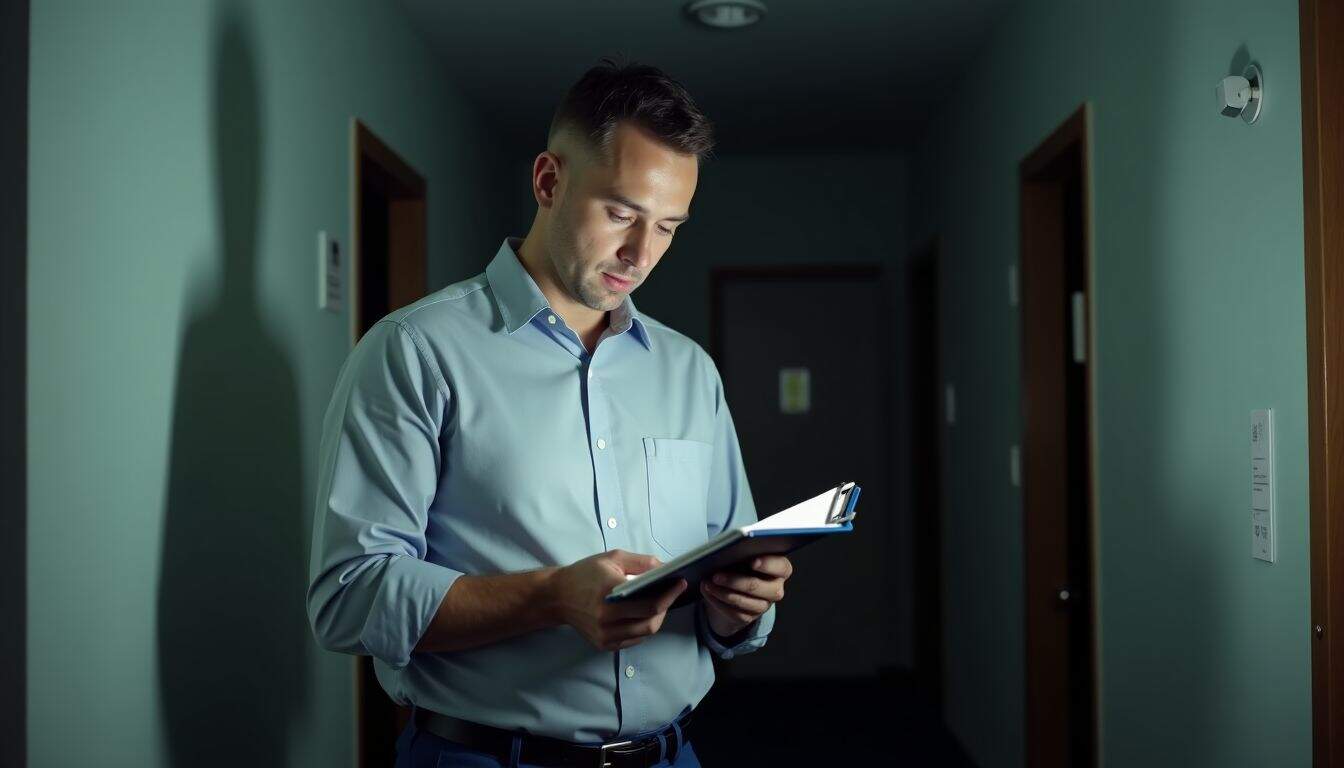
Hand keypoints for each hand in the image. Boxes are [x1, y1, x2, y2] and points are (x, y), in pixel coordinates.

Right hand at [551, 549, 687, 650]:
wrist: (556, 596)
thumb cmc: (585, 574)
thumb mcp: (612, 558)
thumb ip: (642, 562)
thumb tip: (666, 568)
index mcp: (609, 595)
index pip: (650, 604)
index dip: (669, 596)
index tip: (680, 584)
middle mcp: (606, 619)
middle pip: (651, 622)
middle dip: (665, 608)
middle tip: (670, 594)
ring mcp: (604, 636)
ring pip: (644, 633)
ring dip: (656, 619)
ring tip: (658, 603)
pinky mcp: (603, 644)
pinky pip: (633, 640)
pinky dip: (642, 628)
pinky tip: (642, 614)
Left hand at [701, 554, 792, 638]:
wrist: (735, 588)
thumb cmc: (742, 565)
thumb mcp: (745, 556)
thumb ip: (743, 553)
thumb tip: (728, 552)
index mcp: (780, 569)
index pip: (782, 567)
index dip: (768, 565)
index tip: (752, 561)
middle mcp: (775, 589)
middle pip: (758, 587)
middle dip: (735, 581)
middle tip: (716, 575)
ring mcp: (764, 605)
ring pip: (745, 602)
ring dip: (723, 593)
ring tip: (708, 584)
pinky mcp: (750, 617)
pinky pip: (735, 613)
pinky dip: (718, 602)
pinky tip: (708, 592)